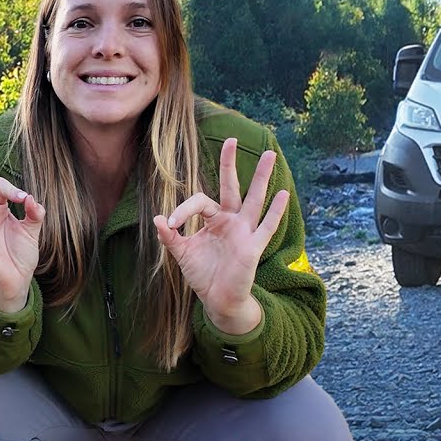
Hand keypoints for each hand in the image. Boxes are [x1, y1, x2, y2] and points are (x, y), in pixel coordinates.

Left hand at [153, 138, 289, 334]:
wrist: (218, 300)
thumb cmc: (203, 275)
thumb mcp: (182, 254)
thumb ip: (170, 237)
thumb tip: (156, 219)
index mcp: (214, 220)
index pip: (201, 201)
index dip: (183, 210)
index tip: (169, 224)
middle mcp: (231, 220)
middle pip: (232, 186)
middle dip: (230, 163)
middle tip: (231, 139)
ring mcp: (245, 231)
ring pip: (254, 199)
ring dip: (262, 177)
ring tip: (271, 155)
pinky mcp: (253, 246)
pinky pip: (266, 227)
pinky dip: (275, 211)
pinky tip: (283, 194)